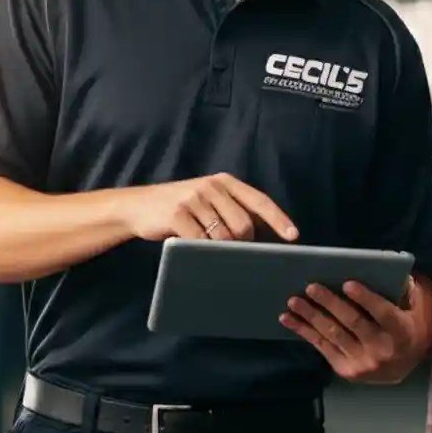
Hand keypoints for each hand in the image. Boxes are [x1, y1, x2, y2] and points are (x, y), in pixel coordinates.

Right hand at [120, 172, 298, 242]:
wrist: (138, 206)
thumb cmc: (180, 208)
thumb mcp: (207, 200)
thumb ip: (232, 209)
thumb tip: (262, 235)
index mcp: (224, 182)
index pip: (259, 200)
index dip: (278, 219)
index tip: (293, 236)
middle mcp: (211, 186)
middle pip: (244, 224)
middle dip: (242, 243)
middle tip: (230, 249)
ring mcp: (194, 199)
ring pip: (224, 236)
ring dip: (220, 249)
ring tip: (206, 246)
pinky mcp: (177, 214)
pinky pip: (201, 242)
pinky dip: (201, 251)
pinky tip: (193, 248)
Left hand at [280, 277, 431, 384]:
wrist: (405, 369)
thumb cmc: (411, 328)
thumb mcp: (419, 308)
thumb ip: (407, 290)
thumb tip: (385, 269)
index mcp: (401, 332)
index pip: (382, 313)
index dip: (365, 298)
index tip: (347, 283)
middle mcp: (381, 350)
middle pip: (352, 322)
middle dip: (330, 303)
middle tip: (311, 286)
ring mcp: (362, 363)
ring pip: (333, 335)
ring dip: (311, 316)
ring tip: (293, 301)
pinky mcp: (346, 371)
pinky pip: (322, 347)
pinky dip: (304, 332)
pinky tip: (288, 319)